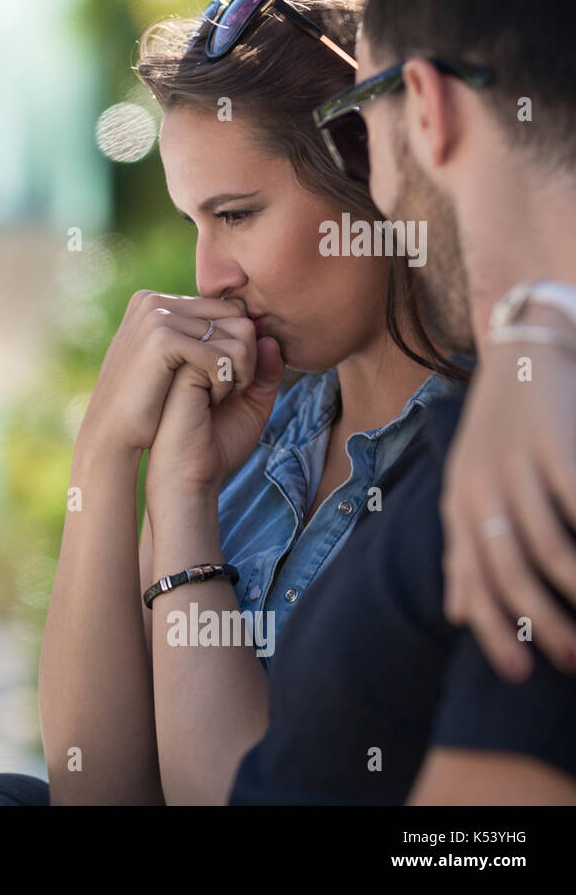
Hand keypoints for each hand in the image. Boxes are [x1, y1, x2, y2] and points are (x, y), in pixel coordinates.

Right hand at [77, 289, 256, 459]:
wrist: (111, 436)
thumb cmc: (145, 407)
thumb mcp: (180, 368)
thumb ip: (215, 343)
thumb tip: (267, 331)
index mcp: (155, 302)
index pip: (226, 307)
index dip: (238, 342)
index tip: (230, 376)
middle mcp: (154, 300)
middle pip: (236, 314)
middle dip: (243, 353)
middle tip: (231, 388)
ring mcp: (155, 317)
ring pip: (236, 334)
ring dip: (237, 370)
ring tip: (218, 397)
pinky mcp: (162, 339)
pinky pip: (221, 355)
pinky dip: (225, 382)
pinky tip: (211, 401)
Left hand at [442, 338, 575, 679]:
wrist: (521, 348)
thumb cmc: (499, 430)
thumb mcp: (469, 488)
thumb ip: (463, 550)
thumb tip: (458, 612)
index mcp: (459, 503)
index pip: (471, 578)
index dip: (492, 629)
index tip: (516, 674)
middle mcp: (480, 487)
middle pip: (506, 570)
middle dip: (539, 623)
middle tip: (571, 662)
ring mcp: (517, 464)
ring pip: (546, 544)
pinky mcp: (555, 441)